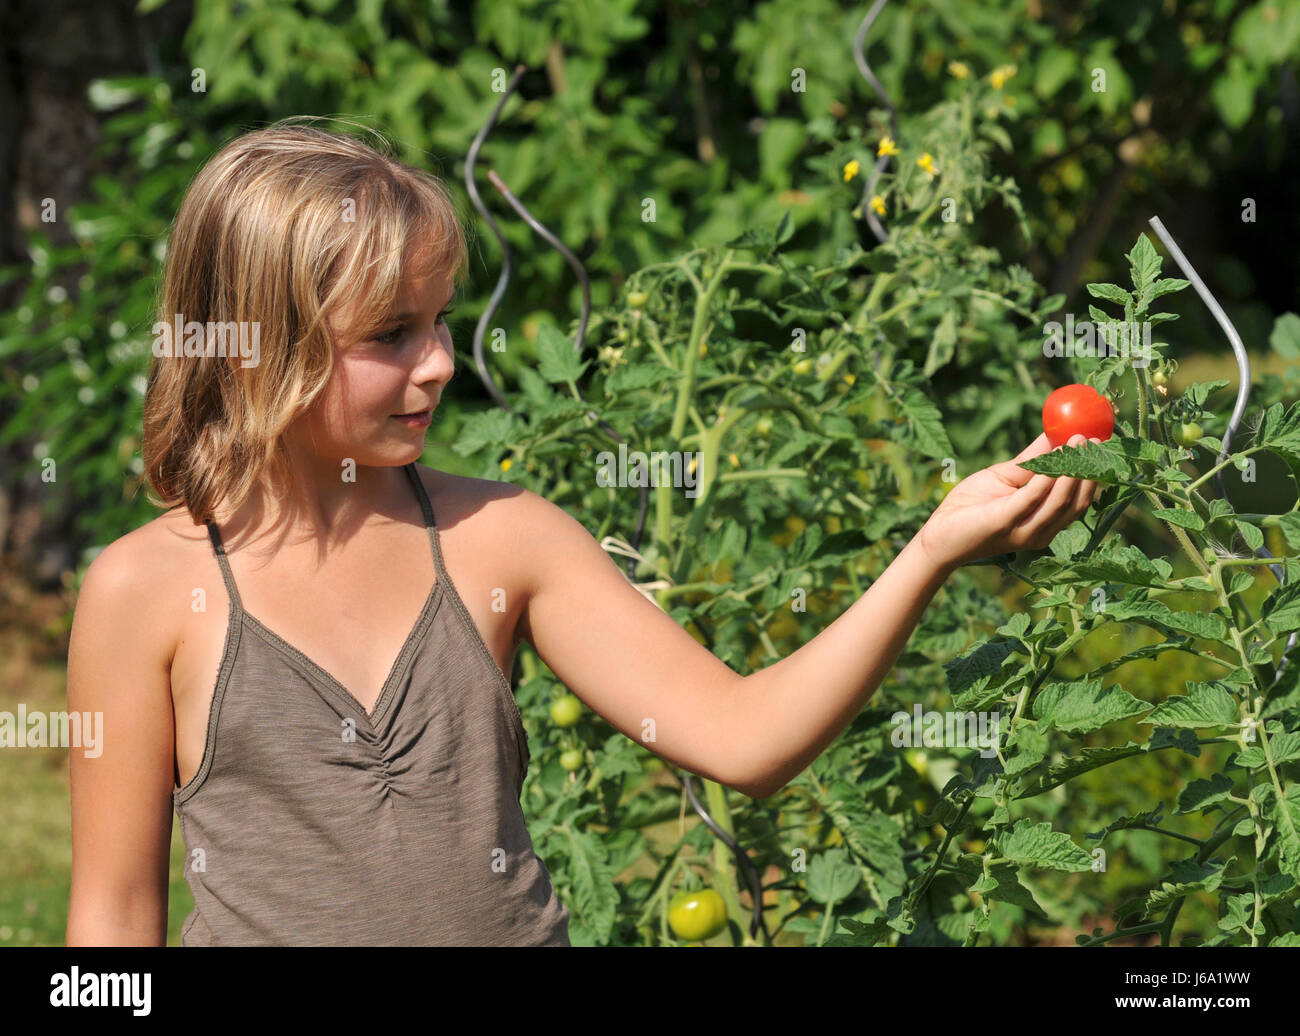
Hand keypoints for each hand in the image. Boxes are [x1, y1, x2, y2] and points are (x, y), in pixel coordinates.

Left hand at [917, 433, 1100, 571]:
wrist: (938, 534)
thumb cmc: (971, 506)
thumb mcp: (1007, 478)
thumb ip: (1033, 461)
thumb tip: (1055, 434)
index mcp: (1045, 524)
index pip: (1079, 501)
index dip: (1092, 474)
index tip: (1099, 445)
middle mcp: (1041, 532)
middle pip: (1076, 503)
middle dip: (1088, 471)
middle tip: (1091, 440)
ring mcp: (1025, 531)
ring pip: (1061, 503)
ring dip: (1072, 471)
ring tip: (1077, 443)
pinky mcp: (1005, 523)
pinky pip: (1033, 498)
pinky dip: (1047, 477)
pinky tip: (1054, 457)